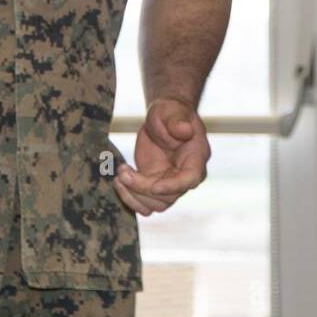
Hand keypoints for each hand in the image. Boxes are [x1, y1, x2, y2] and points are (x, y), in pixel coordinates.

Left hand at [114, 97, 210, 214]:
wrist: (163, 119)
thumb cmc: (171, 112)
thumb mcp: (173, 111)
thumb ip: (178, 121)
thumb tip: (185, 130)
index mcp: (196, 157)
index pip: (190, 179)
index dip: (173, 186)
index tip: (154, 187)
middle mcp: (185, 176)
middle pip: (168, 196)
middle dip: (142, 188)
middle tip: (123, 171)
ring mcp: (169, 183)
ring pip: (155, 205)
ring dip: (133, 196)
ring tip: (120, 174)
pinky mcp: (154, 186)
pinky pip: (144, 205)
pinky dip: (130, 198)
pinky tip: (120, 181)